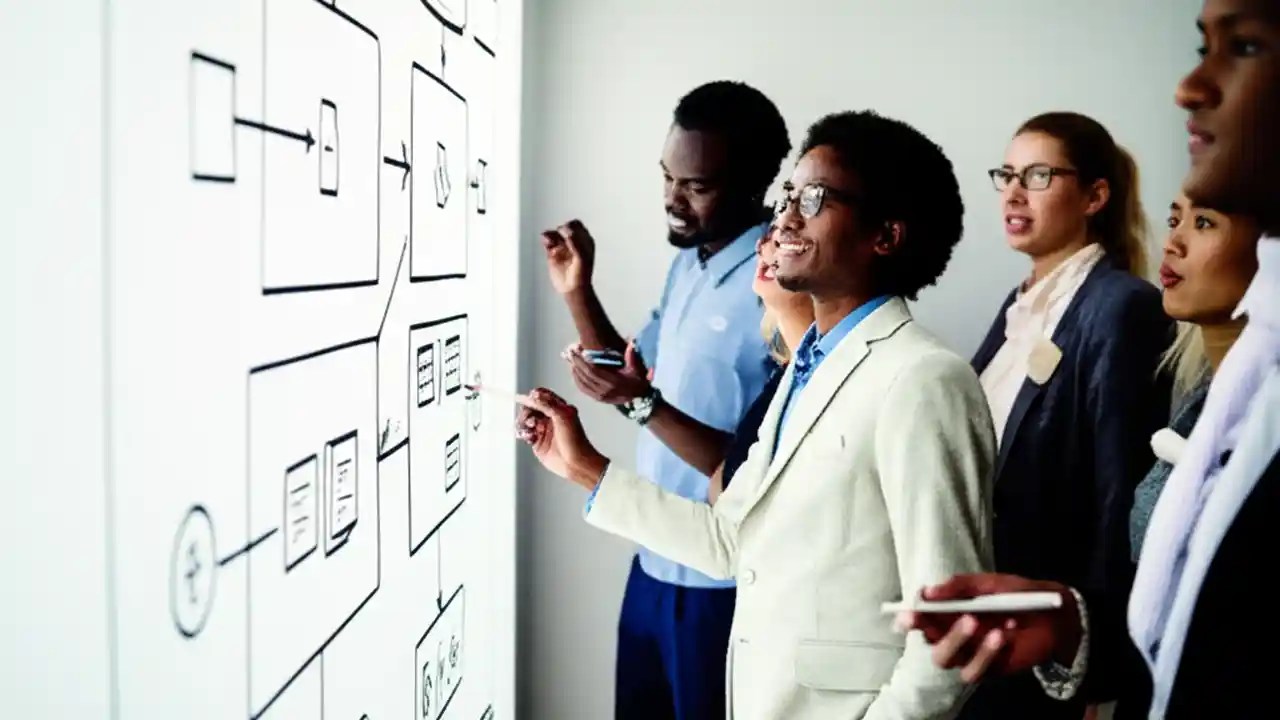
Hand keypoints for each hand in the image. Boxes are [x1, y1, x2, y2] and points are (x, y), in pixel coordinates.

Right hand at [514, 388, 608, 488]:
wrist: (575, 463)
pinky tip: (528, 436)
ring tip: (529, 429)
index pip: (543, 395)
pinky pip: (525, 432)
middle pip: (531, 407)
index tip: (529, 400)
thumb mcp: (562, 416)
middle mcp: (550, 417)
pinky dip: (523, 433)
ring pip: (526, 419)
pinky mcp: (537, 441)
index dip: (534, 396)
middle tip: (530, 419)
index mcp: (559, 408)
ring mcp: (543, 429)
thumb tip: (534, 395)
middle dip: (527, 411)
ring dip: (523, 422)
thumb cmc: (575, 440)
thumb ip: (547, 404)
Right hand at [540, 220, 595, 295]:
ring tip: (550, 242)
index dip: (571, 227)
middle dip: (560, 230)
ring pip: (554, 233)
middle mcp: (572, 242)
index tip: (569, 236)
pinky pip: (546, 241)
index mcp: (583, 240)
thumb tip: (567, 232)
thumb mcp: (582, 257)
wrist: (572, 288)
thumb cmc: (582, 274)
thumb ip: (576, 243)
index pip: (576, 225)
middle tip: (561, 239)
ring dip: (551, 234)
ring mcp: (562, 246)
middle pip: (564, 227)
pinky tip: (547, 243)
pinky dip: (545, 239)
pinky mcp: (552, 252)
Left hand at [563, 341, 650, 404]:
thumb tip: (631, 343)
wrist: (639, 397)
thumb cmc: (637, 380)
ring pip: (582, 383)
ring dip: (575, 371)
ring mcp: (600, 396)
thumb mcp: (637, 369)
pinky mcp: (598, 399)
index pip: (593, 371)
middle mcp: (605, 390)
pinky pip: (583, 389)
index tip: (577, 351)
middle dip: (576, 363)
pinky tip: (574, 371)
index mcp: (613, 382)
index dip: (583, 361)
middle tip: (570, 352)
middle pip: (585, 376)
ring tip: (570, 359)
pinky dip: (577, 380)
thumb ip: (632, 357)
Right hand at [894, 573, 1080, 683]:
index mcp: (950, 612)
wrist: (1056, 614)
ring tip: (974, 621)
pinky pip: (974, 671)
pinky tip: (1000, 635)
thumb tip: (929, 591)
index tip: (909, 608)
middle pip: (927, 640)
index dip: (911, 614)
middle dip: (924, 628)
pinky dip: (983, 654)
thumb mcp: (990, 583)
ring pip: (944, 659)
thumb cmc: (1019, 595)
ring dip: (954, 640)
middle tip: (929, 616)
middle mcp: (955, 635)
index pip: (922, 616)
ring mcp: (970, 654)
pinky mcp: (989, 670)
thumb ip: (961, 585)